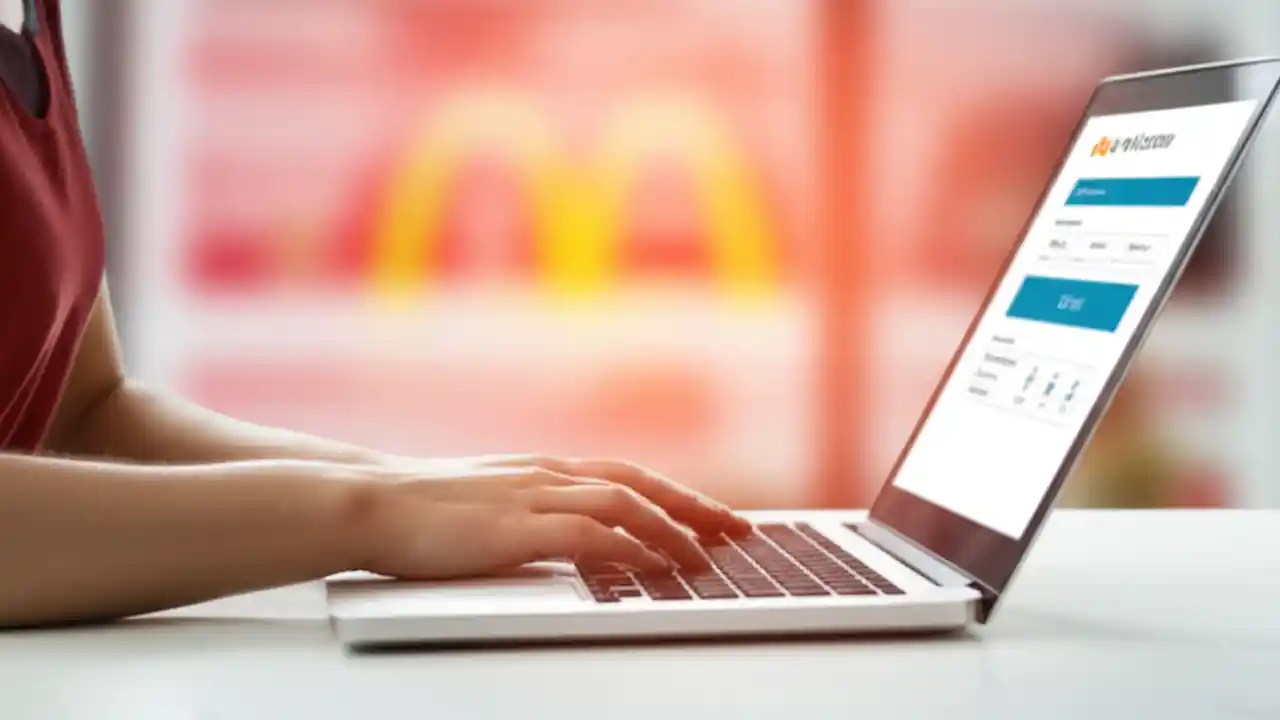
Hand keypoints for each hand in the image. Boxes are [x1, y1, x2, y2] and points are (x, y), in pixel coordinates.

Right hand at [351, 456, 750, 579]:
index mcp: (542, 470)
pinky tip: (654, 564)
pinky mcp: (517, 526)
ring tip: (706, 555)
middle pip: (640, 483)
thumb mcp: (486, 503)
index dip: (674, 495)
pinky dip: (630, 546)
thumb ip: (527, 512)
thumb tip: (559, 535)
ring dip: (673, 527)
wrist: (368, 500)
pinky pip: (590, 533)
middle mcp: (548, 474)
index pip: (626, 476)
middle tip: (738, 530)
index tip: (711, 515)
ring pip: (625, 503)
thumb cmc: (419, 508)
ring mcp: (534, 496)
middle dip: (694, 507)